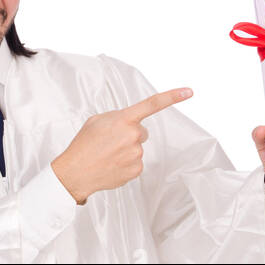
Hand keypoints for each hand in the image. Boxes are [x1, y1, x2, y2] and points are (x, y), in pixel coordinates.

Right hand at [51, 88, 192, 203]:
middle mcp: (133, 135)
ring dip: (126, 150)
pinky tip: (111, 165)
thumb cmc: (83, 145)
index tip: (189, 92)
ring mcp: (136, 153)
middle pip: (141, 131)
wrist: (74, 173)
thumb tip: (131, 123)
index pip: (152, 104)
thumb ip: (118, 117)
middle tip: (110, 142)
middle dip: (129, 135)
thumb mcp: (97, 121)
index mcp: (123, 119)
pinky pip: (135, 162)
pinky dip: (125, 164)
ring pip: (137, 148)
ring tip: (107, 155)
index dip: (172, 97)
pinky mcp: (137, 169)